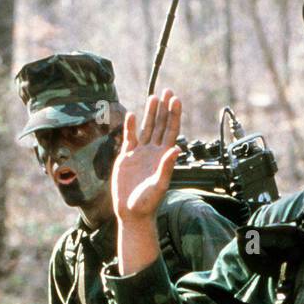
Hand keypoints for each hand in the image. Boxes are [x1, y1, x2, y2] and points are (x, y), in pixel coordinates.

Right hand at [112, 90, 181, 222]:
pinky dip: (131, 127)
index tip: (176, 99)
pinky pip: (129, 138)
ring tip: (153, 97)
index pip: (170, 131)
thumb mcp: (159, 185)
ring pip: (146, 129)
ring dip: (150, 114)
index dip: (173, 115)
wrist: (131, 212)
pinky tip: (133, 115)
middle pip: (160, 126)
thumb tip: (176, 149)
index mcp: (163, 157)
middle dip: (164, 109)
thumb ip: (167, 167)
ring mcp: (140, 154)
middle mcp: (153, 153)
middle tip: (167, 91)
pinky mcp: (126, 158)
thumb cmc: (148, 203)